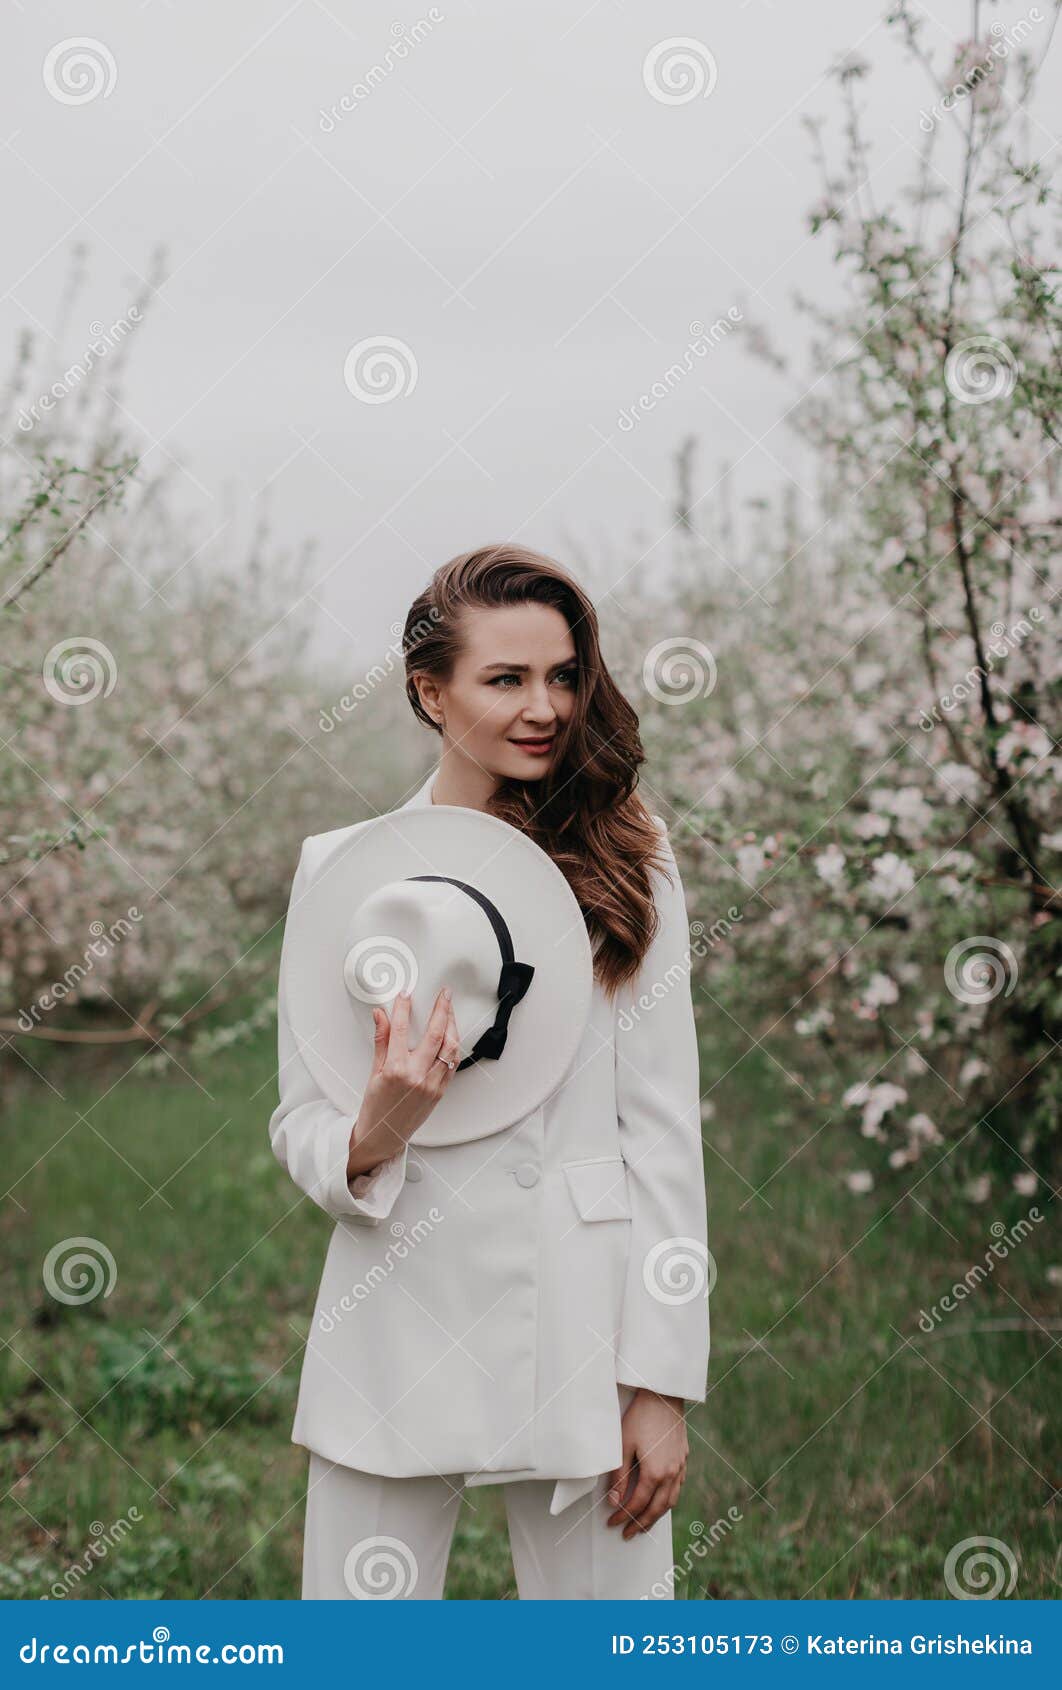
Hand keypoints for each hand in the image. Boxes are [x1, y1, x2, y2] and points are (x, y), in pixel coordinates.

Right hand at [346, 988, 459, 1178]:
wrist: (384, 1136)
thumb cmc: (376, 1107)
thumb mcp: (374, 1072)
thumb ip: (381, 1041)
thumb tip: (380, 1015)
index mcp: (396, 1070)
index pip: (400, 1030)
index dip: (403, 1008)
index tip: (405, 994)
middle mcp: (417, 1076)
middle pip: (435, 1034)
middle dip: (442, 1010)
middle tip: (444, 994)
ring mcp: (432, 1084)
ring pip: (450, 1048)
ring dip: (452, 1026)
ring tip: (449, 1011)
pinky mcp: (440, 1092)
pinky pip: (452, 1064)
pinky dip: (453, 1046)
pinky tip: (451, 1035)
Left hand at [605, 1390, 687, 1538]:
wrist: (663, 1395)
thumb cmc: (639, 1417)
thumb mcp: (623, 1446)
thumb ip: (619, 1476)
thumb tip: (614, 1502)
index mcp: (655, 1473)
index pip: (637, 1504)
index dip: (623, 1516)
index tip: (612, 1523)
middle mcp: (671, 1474)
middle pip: (656, 1509)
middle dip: (640, 1524)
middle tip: (627, 1534)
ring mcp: (680, 1467)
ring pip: (670, 1501)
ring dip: (656, 1516)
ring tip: (643, 1524)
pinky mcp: (684, 1458)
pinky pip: (677, 1488)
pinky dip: (668, 1500)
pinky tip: (661, 1500)